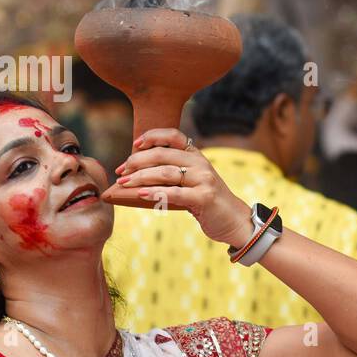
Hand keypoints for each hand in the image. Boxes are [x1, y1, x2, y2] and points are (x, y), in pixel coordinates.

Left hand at [114, 128, 253, 247]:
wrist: (234, 221)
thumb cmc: (208, 202)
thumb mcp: (193, 181)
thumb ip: (174, 172)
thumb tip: (137, 172)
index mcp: (197, 156)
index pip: (173, 135)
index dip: (152, 136)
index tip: (135, 144)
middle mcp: (201, 164)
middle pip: (163, 154)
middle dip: (137, 161)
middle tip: (121, 171)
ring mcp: (204, 179)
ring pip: (165, 172)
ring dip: (140, 177)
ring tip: (124, 183)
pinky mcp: (204, 197)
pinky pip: (174, 192)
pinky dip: (154, 192)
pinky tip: (140, 194)